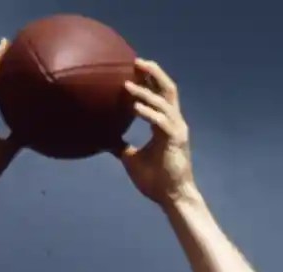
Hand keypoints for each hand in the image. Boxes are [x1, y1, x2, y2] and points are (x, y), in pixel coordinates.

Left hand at [115, 59, 195, 205]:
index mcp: (165, 125)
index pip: (160, 95)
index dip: (150, 80)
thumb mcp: (131, 159)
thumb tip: (104, 141)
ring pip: (165, 101)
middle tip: (136, 61)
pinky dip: (148, 112)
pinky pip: (161, 121)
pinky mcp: (176, 141)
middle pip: (168, 89)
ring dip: (146, 91)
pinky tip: (133, 107)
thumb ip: (121, 147)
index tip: (134, 68)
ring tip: (128, 83)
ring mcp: (177, 130)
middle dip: (154, 73)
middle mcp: (174, 123)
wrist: (172, 198)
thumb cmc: (156, 181)